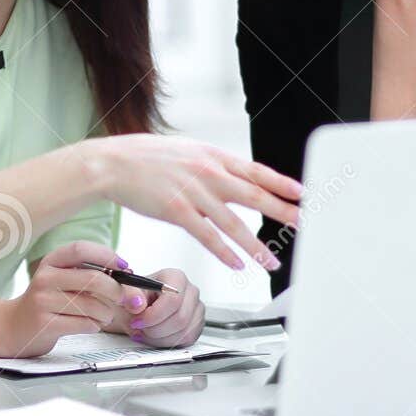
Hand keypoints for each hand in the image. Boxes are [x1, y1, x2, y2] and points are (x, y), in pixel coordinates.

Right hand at [2, 241, 130, 357]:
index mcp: (51, 261)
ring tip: (104, 315)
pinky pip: (85, 324)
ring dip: (107, 313)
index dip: (107, 256)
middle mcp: (44, 278)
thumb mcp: (63, 280)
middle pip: (93, 279)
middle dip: (117, 290)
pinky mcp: (45, 324)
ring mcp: (43, 301)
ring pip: (92, 306)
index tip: (125, 267)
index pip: (81, 249)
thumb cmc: (50, 301)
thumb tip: (131, 279)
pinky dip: (96, 325)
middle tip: (124, 298)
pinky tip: (91, 324)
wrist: (15, 326)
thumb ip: (92, 275)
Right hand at [86, 136, 301, 272]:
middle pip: (254, 196)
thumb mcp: (186, 151)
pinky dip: (225, 252)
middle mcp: (208, 173)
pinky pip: (207, 236)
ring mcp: (193, 193)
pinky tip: (238, 264)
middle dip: (282, 211)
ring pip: (234, 224)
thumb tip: (232, 175)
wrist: (112, 163)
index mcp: (213, 156)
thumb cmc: (146, 157)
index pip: (256, 171)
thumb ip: (211, 164)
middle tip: (303, 224)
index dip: (281, 184)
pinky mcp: (176, 211)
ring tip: (271, 262)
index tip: (301, 194)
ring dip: (255, 246)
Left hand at [112, 268, 203, 348]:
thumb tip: (137, 304)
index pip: (173, 300)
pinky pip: (187, 340)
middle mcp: (190, 291)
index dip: (153, 316)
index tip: (137, 321)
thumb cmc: (133, 299)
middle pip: (180, 319)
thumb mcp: (124, 292)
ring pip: (183, 332)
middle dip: (155, 329)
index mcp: (175, 278)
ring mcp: (196, 309)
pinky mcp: (196, 325)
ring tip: (144, 332)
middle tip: (139, 329)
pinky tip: (154, 336)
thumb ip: (129, 295)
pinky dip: (166, 343)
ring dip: (159, 338)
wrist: (135, 308)